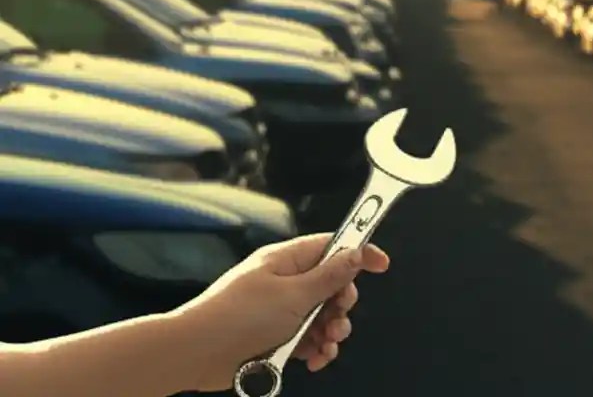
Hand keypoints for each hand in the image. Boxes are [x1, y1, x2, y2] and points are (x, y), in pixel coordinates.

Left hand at [173, 233, 389, 392]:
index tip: (382, 265)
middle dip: (342, 305)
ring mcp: (279, 309)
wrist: (195, 353)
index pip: (333, 246)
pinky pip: (307, 339)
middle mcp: (285, 281)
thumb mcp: (294, 294)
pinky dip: (315, 349)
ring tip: (325, 345)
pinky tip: (314, 360)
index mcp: (287, 260)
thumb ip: (329, 276)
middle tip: (336, 319)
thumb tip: (356, 254)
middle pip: (332, 286)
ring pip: (322, 316)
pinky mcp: (274, 335)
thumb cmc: (237, 317)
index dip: (360, 252)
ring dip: (330, 332)